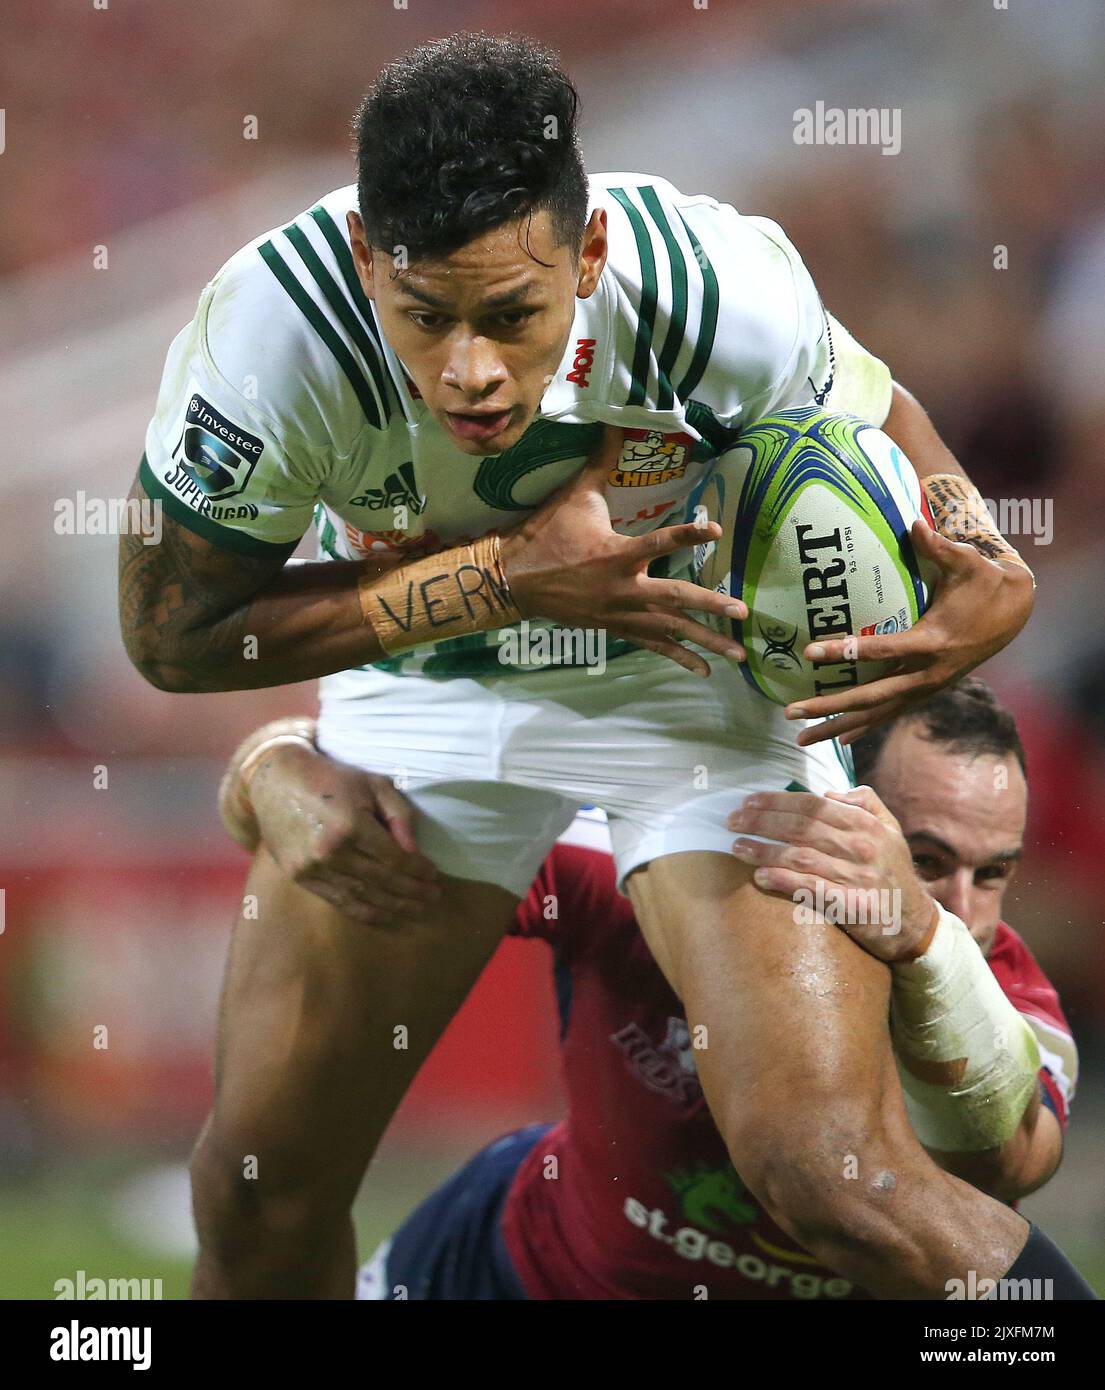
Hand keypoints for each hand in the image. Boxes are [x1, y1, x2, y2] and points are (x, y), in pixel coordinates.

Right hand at [248, 742, 440, 926]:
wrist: (277, 779)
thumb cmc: (332, 778)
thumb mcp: (374, 784)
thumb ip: (399, 816)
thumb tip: (415, 852)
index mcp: (351, 825)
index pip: (394, 859)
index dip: (417, 871)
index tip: (434, 875)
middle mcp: (331, 851)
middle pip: (381, 881)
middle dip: (412, 892)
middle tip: (433, 898)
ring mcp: (312, 867)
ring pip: (361, 896)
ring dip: (392, 906)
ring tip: (415, 909)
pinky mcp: (299, 876)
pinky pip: (337, 900)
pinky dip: (363, 911)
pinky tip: (383, 914)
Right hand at [500, 427, 746, 676]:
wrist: (516, 579)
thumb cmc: (547, 533)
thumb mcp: (576, 495)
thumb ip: (602, 461)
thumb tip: (615, 421)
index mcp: (616, 554)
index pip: (659, 542)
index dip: (688, 536)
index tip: (716, 531)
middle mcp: (623, 588)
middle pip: (674, 599)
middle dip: (710, 605)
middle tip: (741, 611)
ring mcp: (621, 613)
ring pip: (669, 630)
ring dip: (705, 642)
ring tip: (738, 655)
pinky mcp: (616, 628)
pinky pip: (653, 645)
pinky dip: (679, 657)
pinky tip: (705, 670)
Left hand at [727, 786, 937, 962]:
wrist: (917, 923)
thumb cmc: (893, 872)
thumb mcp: (890, 830)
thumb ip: (864, 803)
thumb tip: (830, 793)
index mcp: (865, 825)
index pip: (813, 806)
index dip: (777, 802)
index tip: (748, 801)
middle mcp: (862, 847)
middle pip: (802, 828)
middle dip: (762, 822)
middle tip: (732, 821)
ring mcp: (858, 877)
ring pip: (802, 857)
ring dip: (765, 851)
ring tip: (737, 847)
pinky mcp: (854, 906)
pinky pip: (813, 889)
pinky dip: (784, 881)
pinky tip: (760, 878)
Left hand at [784, 521, 1034, 745]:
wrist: (1014, 612)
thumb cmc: (985, 582)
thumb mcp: (968, 562)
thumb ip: (939, 547)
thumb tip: (915, 523)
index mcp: (932, 642)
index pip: (880, 651)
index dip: (844, 651)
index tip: (808, 652)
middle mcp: (927, 674)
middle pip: (871, 697)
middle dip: (829, 706)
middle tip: (789, 711)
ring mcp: (927, 687)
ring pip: (877, 715)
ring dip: (838, 726)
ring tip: (802, 738)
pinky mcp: (926, 692)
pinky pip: (890, 714)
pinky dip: (863, 727)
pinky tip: (839, 739)